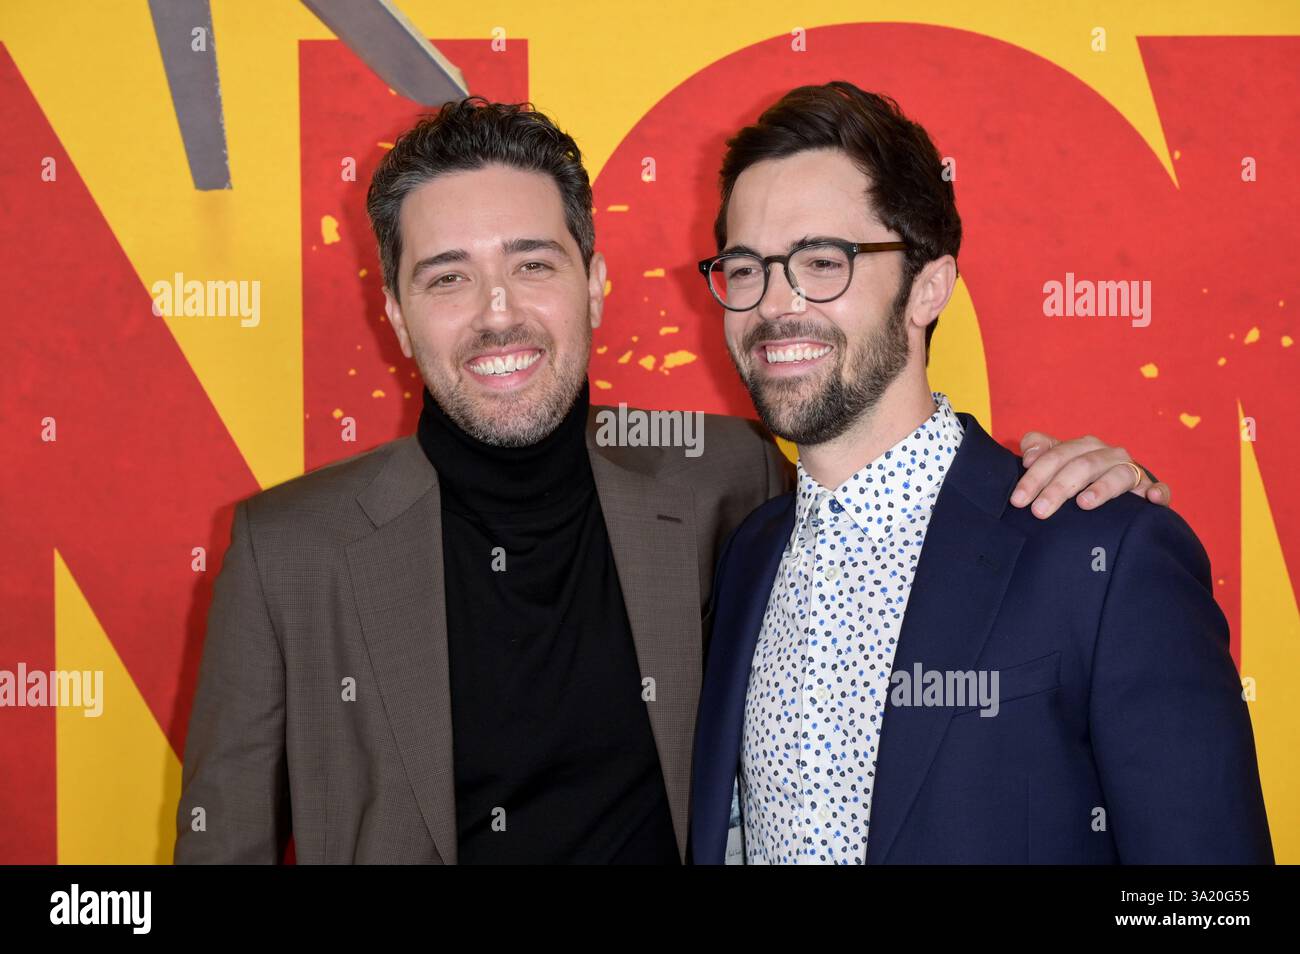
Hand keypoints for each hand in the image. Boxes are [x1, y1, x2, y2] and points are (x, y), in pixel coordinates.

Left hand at [1010, 432, 1171, 518]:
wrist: (1116, 490)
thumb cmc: (1077, 478)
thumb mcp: (1055, 462)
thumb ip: (1039, 449)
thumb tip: (1029, 455)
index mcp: (1082, 447)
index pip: (1055, 455)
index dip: (1035, 476)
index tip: (1018, 499)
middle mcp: (1107, 454)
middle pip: (1082, 465)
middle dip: (1058, 488)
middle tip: (1039, 511)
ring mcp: (1131, 470)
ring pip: (1118, 474)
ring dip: (1102, 488)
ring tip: (1084, 503)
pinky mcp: (1151, 488)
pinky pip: (1158, 487)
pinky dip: (1156, 491)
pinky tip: (1150, 499)